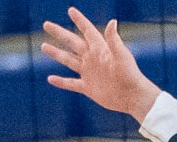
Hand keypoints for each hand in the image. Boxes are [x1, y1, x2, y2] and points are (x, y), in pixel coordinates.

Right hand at [41, 8, 162, 120]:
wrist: (132, 97)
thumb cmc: (130, 75)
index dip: (79, 20)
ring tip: (43, 46)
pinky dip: (61, 82)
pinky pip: (71, 83)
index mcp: (100, 49)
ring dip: (56, 53)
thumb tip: (112, 21)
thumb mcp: (122, 55)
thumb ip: (114, 40)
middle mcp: (92, 58)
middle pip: (72, 42)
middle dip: (59, 33)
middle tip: (46, 24)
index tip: (70, 10)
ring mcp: (89, 73)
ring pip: (68, 60)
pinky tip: (50, 78)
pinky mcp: (88, 88)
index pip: (87, 30)